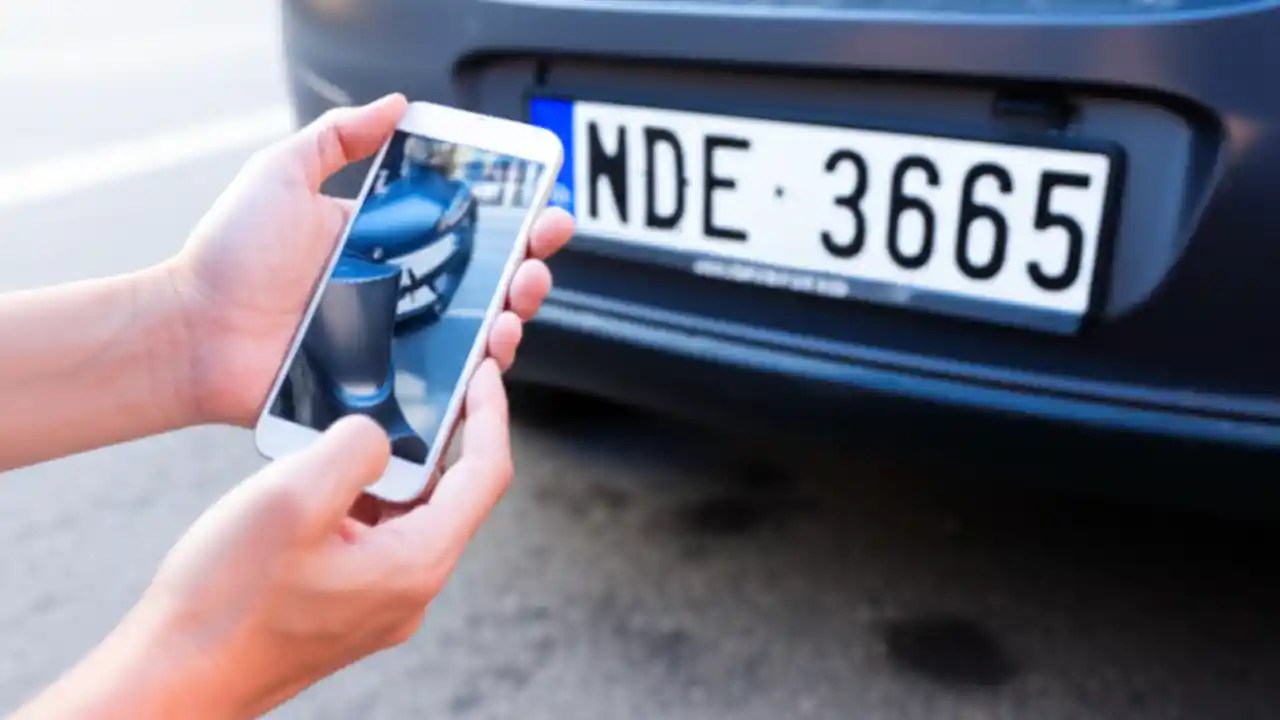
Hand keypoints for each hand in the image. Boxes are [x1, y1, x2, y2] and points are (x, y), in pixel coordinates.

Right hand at [18, 360, 516, 718]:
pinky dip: (355, 502)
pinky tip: (313, 482)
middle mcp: (410, 590)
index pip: (486, 474)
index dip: (491, 414)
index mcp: (417, 563)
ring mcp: (379, 604)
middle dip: (434, 437)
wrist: (172, 678)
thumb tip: (379, 435)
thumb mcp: (293, 496)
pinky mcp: (345, 608)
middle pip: (448, 494)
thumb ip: (354, 447)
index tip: (485, 369)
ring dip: (385, 470)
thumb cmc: (225, 599)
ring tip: (344, 432)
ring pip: (404, 515)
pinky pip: (370, 539)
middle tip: (410, 387)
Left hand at [167, 93, 573, 425]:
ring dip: (514, 318)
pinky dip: (479, 375)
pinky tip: (491, 354)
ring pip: (480, 336)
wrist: (192, 333)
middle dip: (530, 270)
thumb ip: (337, 136)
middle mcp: (401, 294)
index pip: (467, 231)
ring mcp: (397, 344)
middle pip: (489, 285)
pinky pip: (447, 386)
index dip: (514, 222)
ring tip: (515, 304)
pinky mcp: (387, 389)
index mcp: (386, 244)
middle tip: (535, 259)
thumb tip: (398, 103)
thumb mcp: (282, 175)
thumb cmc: (228, 257)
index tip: (545, 209)